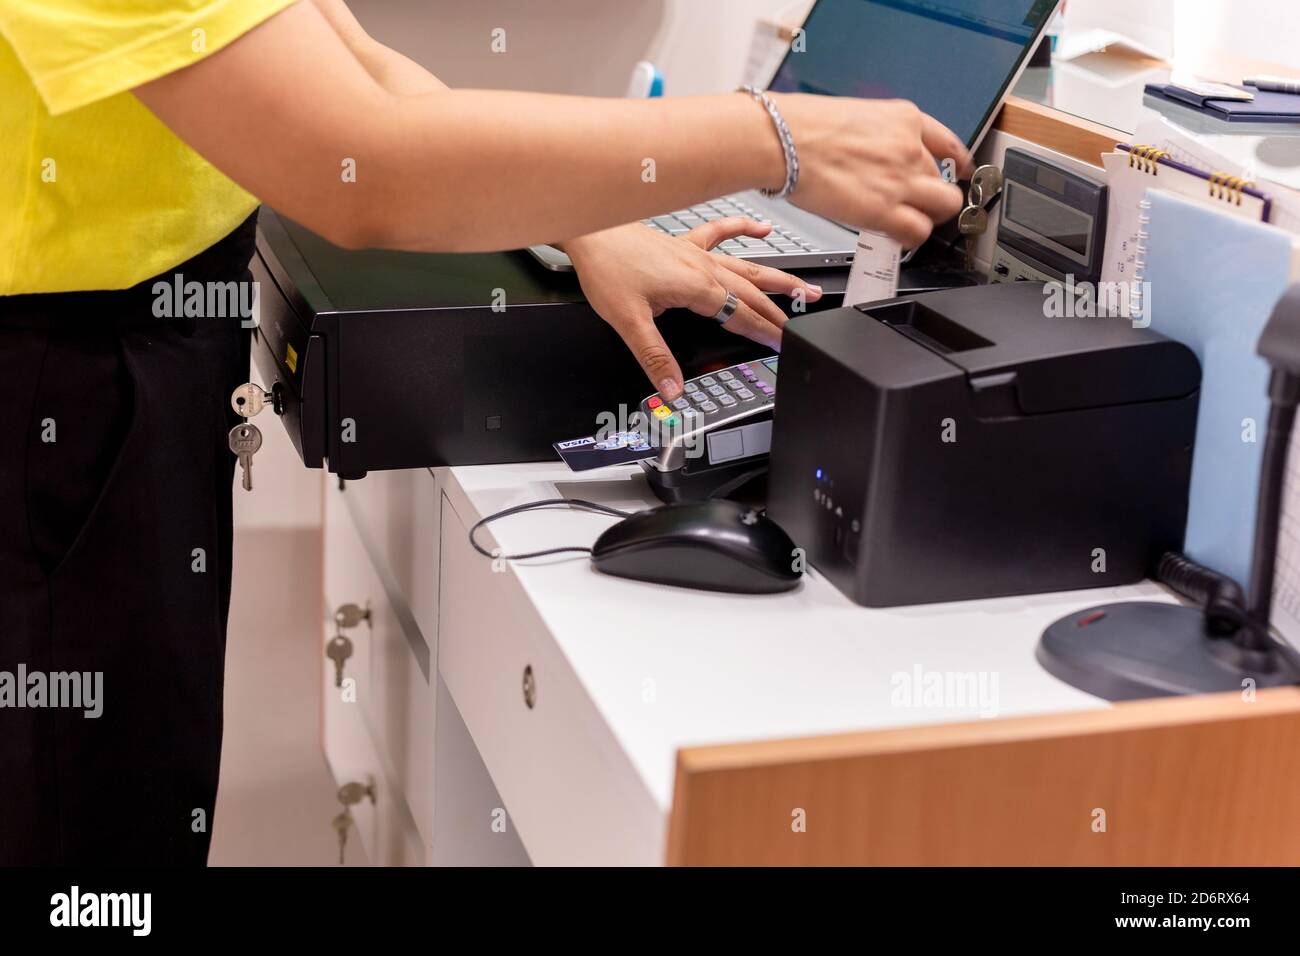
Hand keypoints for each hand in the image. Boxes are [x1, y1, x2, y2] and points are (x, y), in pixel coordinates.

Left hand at [563, 219, 822, 399]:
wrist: (590, 231)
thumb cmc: (606, 268)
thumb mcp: (628, 321)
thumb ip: (654, 357)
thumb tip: (671, 388)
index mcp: (696, 288)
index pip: (741, 316)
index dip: (766, 333)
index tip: (785, 345)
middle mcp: (703, 268)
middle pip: (752, 292)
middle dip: (782, 309)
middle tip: (806, 321)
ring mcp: (696, 253)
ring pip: (747, 266)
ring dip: (777, 277)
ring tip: (803, 286)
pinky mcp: (684, 242)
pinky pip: (722, 233)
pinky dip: (744, 230)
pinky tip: (762, 228)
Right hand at [769, 94, 971, 247]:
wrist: (782, 139)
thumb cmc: (800, 127)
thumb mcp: (855, 115)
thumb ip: (877, 137)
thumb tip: (876, 157)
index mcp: (904, 118)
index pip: (950, 144)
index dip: (959, 164)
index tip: (960, 173)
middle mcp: (910, 147)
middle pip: (946, 181)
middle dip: (934, 196)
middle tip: (917, 205)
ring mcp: (901, 179)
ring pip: (942, 208)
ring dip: (926, 218)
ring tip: (905, 221)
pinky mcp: (884, 209)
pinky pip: (918, 232)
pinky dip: (910, 237)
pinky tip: (895, 235)